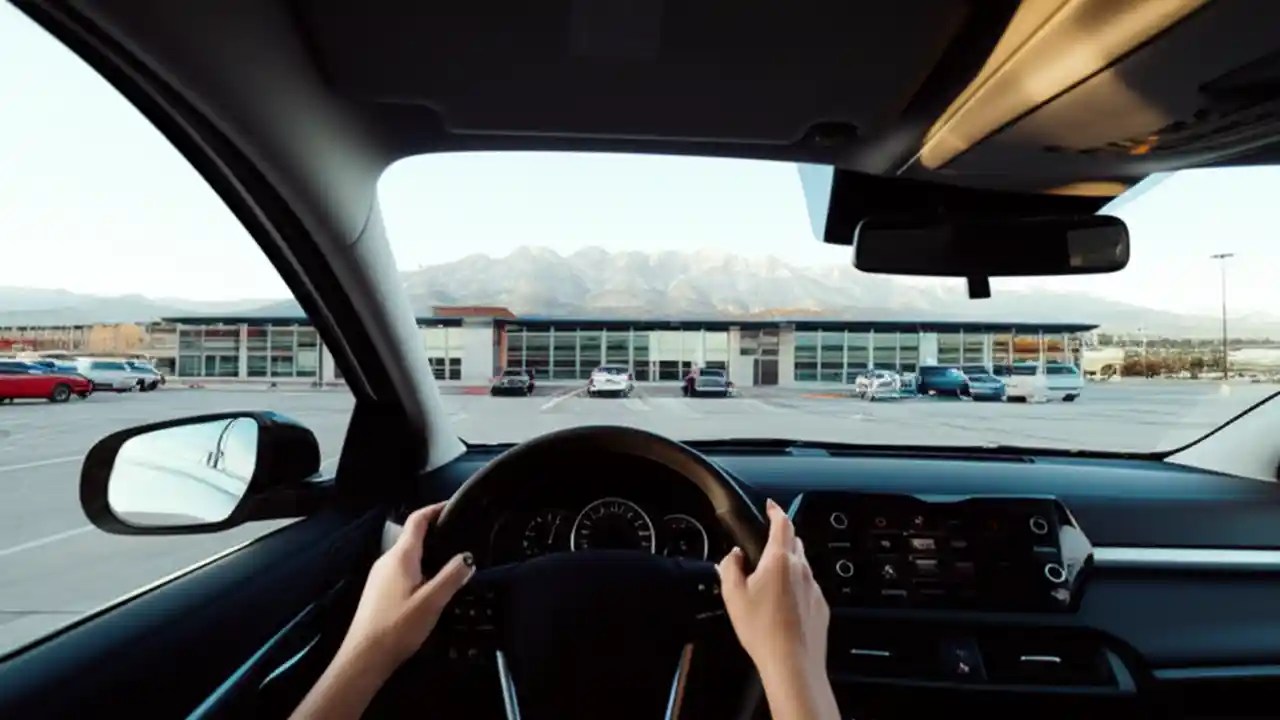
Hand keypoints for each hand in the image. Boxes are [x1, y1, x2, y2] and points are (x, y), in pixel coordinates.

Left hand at [340, 503, 473, 670]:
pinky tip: (432, 586)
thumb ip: (452, 576)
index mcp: (401, 556)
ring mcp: (379, 576)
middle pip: (413, 537)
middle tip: (461, 539)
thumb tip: (467, 557)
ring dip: (429, 554)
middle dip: (436, 534)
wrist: (364, 656)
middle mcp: (387, 560)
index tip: (454, 506)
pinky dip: (420, 569)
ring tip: (452, 563)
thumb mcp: (432, 601)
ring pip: (408, 556)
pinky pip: (402, 570)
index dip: (435, 509)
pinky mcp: (378, 591)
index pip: (417, 520)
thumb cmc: (398, 626)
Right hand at [718, 499, 837, 719]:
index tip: (771, 506)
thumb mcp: (733, 596)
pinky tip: (783, 605)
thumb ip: (730, 568)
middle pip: (794, 542)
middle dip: (782, 538)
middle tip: (766, 544)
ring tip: (770, 579)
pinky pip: (808, 587)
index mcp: (779, 560)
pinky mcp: (821, 606)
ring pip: (802, 565)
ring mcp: (814, 588)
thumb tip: (733, 556)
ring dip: (788, 564)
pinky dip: (796, 586)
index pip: (782, 524)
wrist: (792, 664)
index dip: (776, 511)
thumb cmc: (762, 630)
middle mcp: (801, 569)